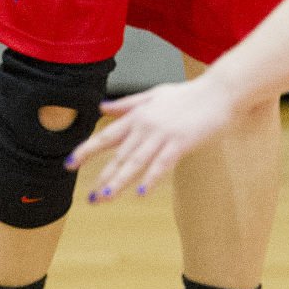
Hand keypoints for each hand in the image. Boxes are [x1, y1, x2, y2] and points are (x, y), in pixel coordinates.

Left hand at [65, 74, 235, 200]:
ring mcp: (162, 134)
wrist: (220, 91)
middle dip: (103, 177)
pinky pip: (161, 165)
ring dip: (119, 181)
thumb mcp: (154, 93)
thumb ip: (127, 103)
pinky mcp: (180, 142)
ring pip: (135, 162)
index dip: (86, 150)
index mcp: (138, 115)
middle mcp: (145, 125)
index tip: (68, 164)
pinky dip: (150, 180)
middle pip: (119, 155)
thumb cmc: (189, 94)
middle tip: (88, 198)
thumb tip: (102, 107)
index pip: (106, 135)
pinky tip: (140, 194)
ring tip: (104, 198)